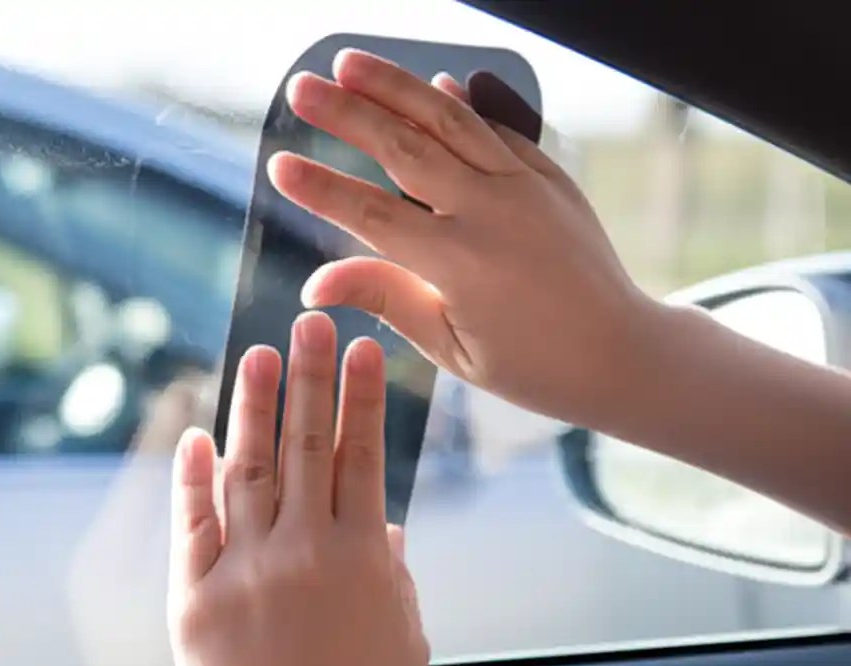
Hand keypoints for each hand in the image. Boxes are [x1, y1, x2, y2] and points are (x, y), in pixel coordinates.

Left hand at [168, 312, 426, 665]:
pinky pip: (192, 524)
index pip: (361, 456)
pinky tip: (196, 435)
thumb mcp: (403, 635)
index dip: (362, 398)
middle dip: (310, 379)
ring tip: (257, 356)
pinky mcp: (195, 596)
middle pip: (307, 447)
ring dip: (253, 408)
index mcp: (359, 556)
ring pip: (248, 470)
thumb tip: (385, 524)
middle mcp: (301, 550)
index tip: (363, 349)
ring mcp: (244, 569)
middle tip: (311, 326)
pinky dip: (192, 477)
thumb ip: (394, 572)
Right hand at [272, 49, 664, 429]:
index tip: (278, 165)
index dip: (321, 188)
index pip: (372, 214)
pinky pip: (498, 127)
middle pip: (404, 148)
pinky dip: (462, 101)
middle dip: (346, 113)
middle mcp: (493, 212)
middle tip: (302, 87)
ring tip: (350, 63)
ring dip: (397, 85)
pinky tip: (432, 79)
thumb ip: (385, 298)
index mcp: (461, 263)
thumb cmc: (534, 364)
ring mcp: (526, 186)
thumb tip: (315, 284)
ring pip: (450, 120)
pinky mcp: (550, 175)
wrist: (625, 352)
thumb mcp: (451, 348)